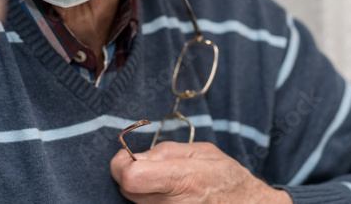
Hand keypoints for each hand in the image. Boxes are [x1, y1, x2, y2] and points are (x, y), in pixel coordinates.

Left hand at [110, 141, 291, 203]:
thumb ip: (165, 152)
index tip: (128, 156)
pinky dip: (151, 201)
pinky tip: (168, 195)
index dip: (122, 163)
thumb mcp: (202, 152)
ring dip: (141, 189)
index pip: (130, 176)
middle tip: (150, 167)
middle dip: (130, 174)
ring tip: (165, 183)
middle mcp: (172, 203)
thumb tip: (136, 156)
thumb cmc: (227, 179)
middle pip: (126, 190)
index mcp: (182, 178)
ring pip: (135, 202)